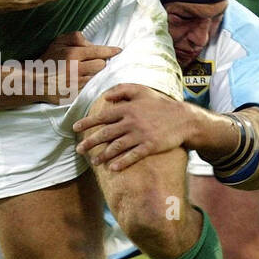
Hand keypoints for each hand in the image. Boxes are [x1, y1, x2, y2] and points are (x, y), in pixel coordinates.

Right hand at [28, 32, 121, 103]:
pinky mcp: (76, 95)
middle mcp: (76, 70)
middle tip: (93, 62)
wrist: (34, 82)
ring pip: (97, 77)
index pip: (99, 52)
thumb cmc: (47, 60)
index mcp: (73, 55)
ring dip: (95, 74)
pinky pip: (90, 88)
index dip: (111, 51)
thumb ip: (75, 38)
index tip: (118, 50)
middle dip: (100, 63)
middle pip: (102, 65)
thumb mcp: (57, 42)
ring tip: (85, 72)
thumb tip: (92, 43)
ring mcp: (76, 84)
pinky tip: (81, 81)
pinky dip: (89, 84)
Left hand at [74, 83, 188, 170]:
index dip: (87, 122)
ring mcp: (141, 135)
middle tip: (79, 150)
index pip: (102, 116)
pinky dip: (122, 162)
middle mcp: (132, 122)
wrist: (184, 119)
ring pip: (117, 147)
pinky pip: (133, 156)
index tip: (75, 128)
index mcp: (128, 109)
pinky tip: (112, 168)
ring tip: (94, 162)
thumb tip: (106, 97)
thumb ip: (122, 90)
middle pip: (105, 134)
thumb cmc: (160, 104)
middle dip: (90, 142)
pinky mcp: (150, 146)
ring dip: (103, 155)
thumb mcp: (142, 91)